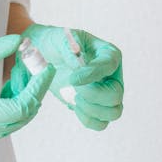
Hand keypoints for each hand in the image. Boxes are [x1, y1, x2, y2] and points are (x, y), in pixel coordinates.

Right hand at [0, 35, 54, 148]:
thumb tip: (19, 41)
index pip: (21, 107)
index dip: (37, 88)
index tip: (45, 68)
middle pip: (20, 118)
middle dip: (33, 93)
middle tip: (37, 69)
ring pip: (12, 123)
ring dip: (22, 101)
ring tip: (24, 76)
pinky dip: (9, 109)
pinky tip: (9, 89)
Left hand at [3, 24, 123, 130]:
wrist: (45, 55)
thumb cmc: (56, 43)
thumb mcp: (61, 38)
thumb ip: (70, 49)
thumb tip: (78, 67)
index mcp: (108, 54)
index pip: (109, 65)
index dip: (93, 74)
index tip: (72, 79)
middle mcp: (112, 75)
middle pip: (116, 95)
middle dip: (93, 95)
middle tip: (75, 88)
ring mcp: (105, 93)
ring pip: (113, 112)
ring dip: (92, 110)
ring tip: (75, 98)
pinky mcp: (95, 107)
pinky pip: (100, 123)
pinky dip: (88, 119)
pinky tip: (74, 105)